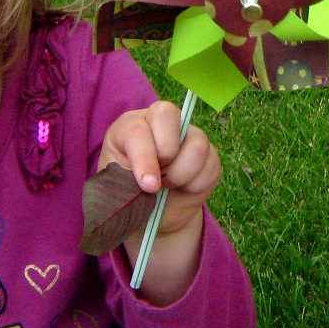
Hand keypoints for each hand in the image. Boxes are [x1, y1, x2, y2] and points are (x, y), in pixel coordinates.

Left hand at [97, 101, 221, 242]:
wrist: (151, 214)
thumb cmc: (128, 195)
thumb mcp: (117, 187)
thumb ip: (124, 180)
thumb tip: (149, 182)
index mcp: (131, 126)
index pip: (137, 130)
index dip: (144, 157)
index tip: (148, 185)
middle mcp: (160, 123)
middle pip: (168, 114)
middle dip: (165, 153)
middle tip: (157, 177)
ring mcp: (188, 135)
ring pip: (197, 143)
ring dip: (182, 174)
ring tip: (168, 185)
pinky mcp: (208, 155)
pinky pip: (211, 165)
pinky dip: (196, 185)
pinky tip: (183, 188)